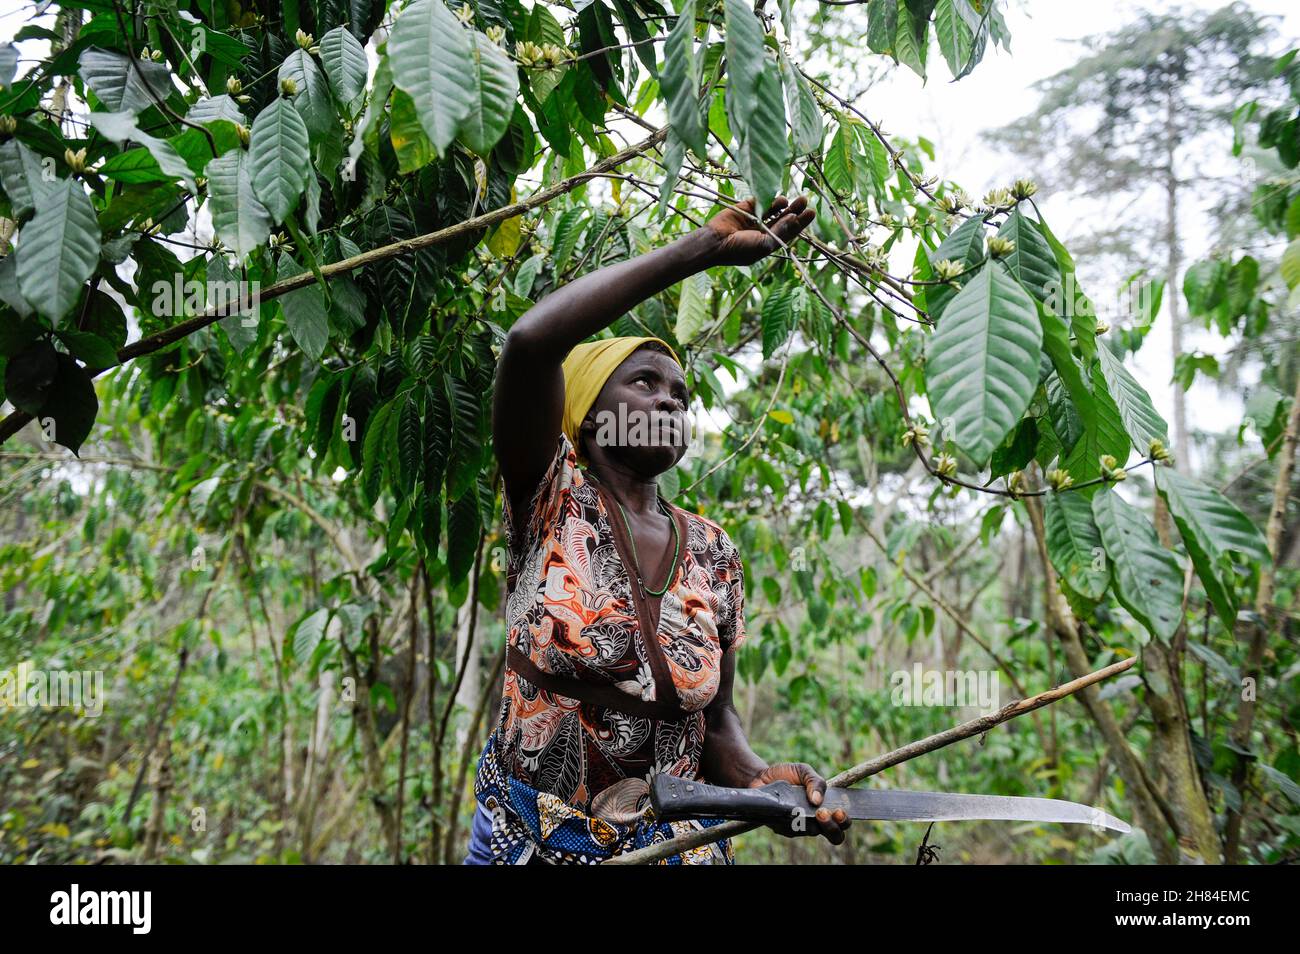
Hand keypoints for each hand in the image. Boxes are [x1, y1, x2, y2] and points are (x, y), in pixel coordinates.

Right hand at [699, 194, 816, 266]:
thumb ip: (779, 232)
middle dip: (795, 210)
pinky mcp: (745, 208)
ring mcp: (754, 219)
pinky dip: (770, 199)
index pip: (789, 231)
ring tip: (794, 200)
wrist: (715, 242)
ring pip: (774, 209)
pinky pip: (761, 201)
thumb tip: (793, 218)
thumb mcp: (763, 245)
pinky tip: (779, 200)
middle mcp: (763, 230)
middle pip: (784, 218)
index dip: (801, 222)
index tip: (811, 212)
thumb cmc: (739, 249)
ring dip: (784, 204)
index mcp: (769, 243)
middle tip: (805, 200)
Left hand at [746, 762, 850, 844]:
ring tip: (811, 810)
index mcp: (825, 807)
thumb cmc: (786, 775)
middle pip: (834, 836)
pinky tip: (790, 809)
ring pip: (813, 832)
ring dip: (814, 823)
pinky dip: (794, 819)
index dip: (845, 821)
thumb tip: (818, 800)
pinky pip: (792, 829)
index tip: (840, 810)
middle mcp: (815, 821)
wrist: (761, 777)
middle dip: (833, 826)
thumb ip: (816, 781)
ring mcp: (800, 827)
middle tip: (824, 812)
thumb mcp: (804, 771)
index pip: (842, 822)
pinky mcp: (783, 828)